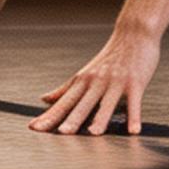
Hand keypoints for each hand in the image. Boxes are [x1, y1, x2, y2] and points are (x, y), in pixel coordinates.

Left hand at [30, 29, 159, 133]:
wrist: (133, 34)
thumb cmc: (110, 56)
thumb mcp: (85, 73)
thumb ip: (65, 89)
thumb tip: (44, 98)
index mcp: (82, 82)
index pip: (63, 102)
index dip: (48, 115)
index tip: (34, 127)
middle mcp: (96, 82)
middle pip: (82, 104)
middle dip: (71, 119)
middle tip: (61, 134)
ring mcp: (115, 82)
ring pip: (106, 103)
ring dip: (100, 119)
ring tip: (93, 134)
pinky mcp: (134, 82)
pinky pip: (134, 103)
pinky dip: (134, 117)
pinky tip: (133, 131)